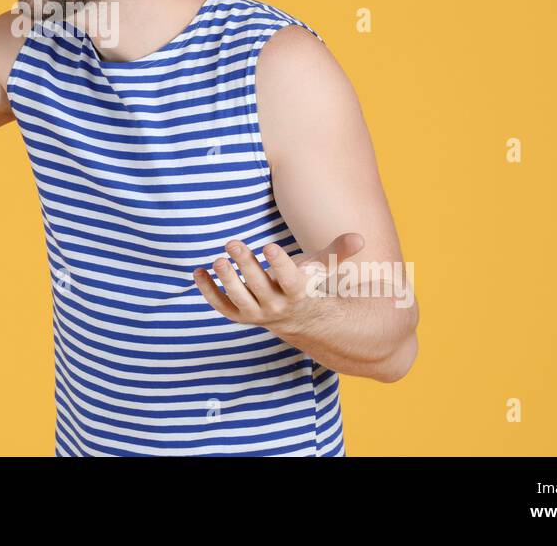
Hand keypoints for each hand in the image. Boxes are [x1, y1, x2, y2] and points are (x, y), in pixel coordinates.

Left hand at [192, 233, 364, 337]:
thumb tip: (360, 237)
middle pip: (259, 287)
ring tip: (217, 260)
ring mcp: (255, 313)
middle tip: (232, 242)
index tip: (269, 245)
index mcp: (298, 293)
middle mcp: (276, 307)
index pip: (290, 280)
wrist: (296, 318)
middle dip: (245, 265)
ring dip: (226, 280)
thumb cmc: (308, 284)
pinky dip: (207, 291)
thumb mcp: (323, 268)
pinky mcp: (238, 314)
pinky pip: (221, 306)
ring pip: (238, 300)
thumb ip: (338, 252)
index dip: (280, 264)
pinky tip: (197, 272)